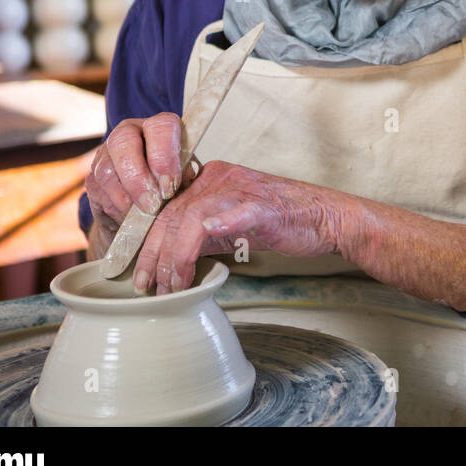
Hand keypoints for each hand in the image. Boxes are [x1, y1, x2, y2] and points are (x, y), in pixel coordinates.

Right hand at [85, 113, 189, 229]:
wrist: (144, 209)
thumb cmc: (171, 188)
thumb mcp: (185, 180)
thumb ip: (186, 176)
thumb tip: (185, 175)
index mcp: (159, 128)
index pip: (161, 126)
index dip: (164, 157)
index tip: (169, 186)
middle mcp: (130, 132)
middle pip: (124, 141)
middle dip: (139, 177)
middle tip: (153, 204)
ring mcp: (107, 152)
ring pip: (107, 168)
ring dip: (127, 196)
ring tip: (143, 213)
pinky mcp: (93, 175)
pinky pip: (99, 188)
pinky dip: (116, 205)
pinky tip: (129, 215)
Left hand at [132, 160, 343, 294]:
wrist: (326, 217)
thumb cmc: (282, 222)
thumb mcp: (232, 224)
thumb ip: (202, 234)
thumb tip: (170, 260)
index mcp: (211, 179)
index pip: (166, 209)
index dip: (146, 242)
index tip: (138, 273)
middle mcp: (221, 178)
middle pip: (172, 215)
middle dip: (154, 256)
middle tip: (147, 288)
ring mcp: (243, 190)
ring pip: (193, 218)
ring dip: (177, 257)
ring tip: (172, 287)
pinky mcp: (264, 206)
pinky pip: (237, 213)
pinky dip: (219, 226)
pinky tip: (205, 242)